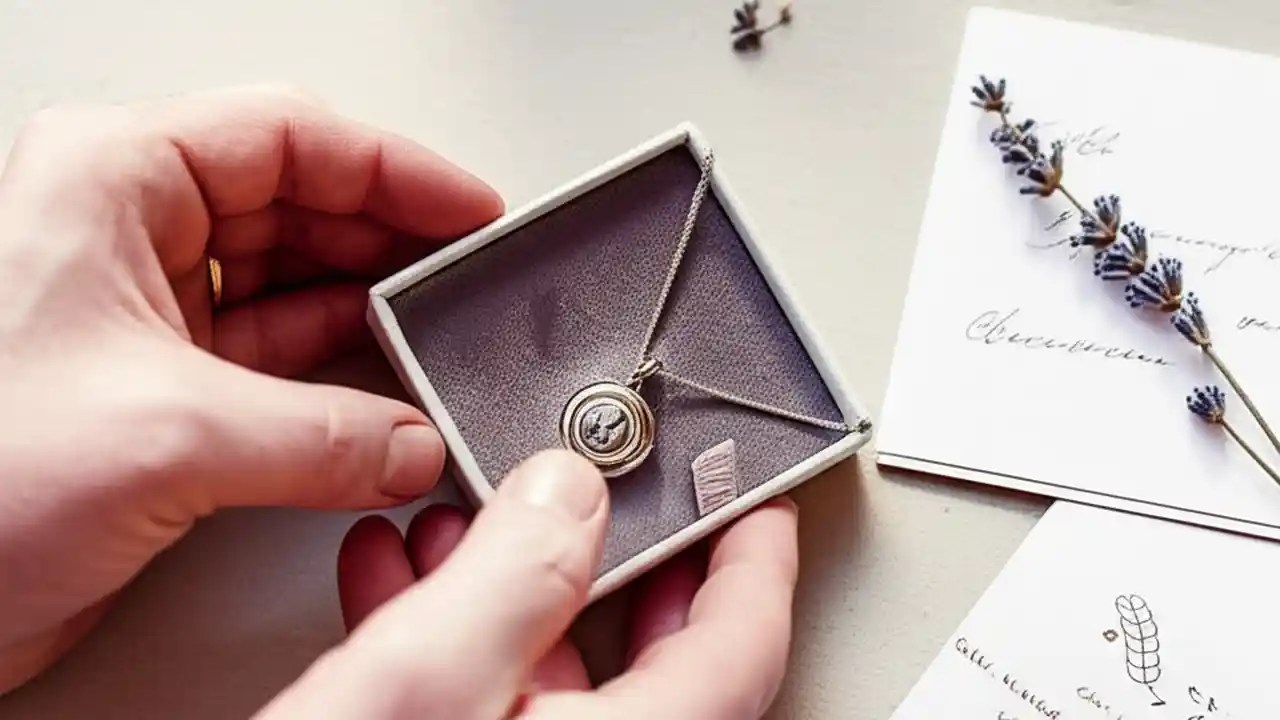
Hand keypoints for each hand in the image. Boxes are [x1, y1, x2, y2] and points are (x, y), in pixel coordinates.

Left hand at [0, 87, 501, 690]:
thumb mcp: (170, 436)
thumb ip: (324, 436)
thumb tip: (411, 444)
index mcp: (111, 181)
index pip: (289, 137)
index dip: (396, 169)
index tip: (468, 208)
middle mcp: (125, 233)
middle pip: (299, 203)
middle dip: (389, 242)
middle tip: (462, 278)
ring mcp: (142, 312)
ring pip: (290, 282)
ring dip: (366, 314)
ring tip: (434, 337)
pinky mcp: (155, 387)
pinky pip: (273, 357)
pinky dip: (334, 375)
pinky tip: (383, 395)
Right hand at [260, 451, 799, 719]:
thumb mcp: (413, 696)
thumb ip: (506, 584)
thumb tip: (566, 497)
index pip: (741, 651)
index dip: (755, 562)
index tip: (754, 503)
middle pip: (656, 669)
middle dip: (625, 568)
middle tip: (626, 508)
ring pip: (553, 687)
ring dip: (514, 594)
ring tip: (471, 526)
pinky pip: (485, 713)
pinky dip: (453, 646)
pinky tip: (399, 590)